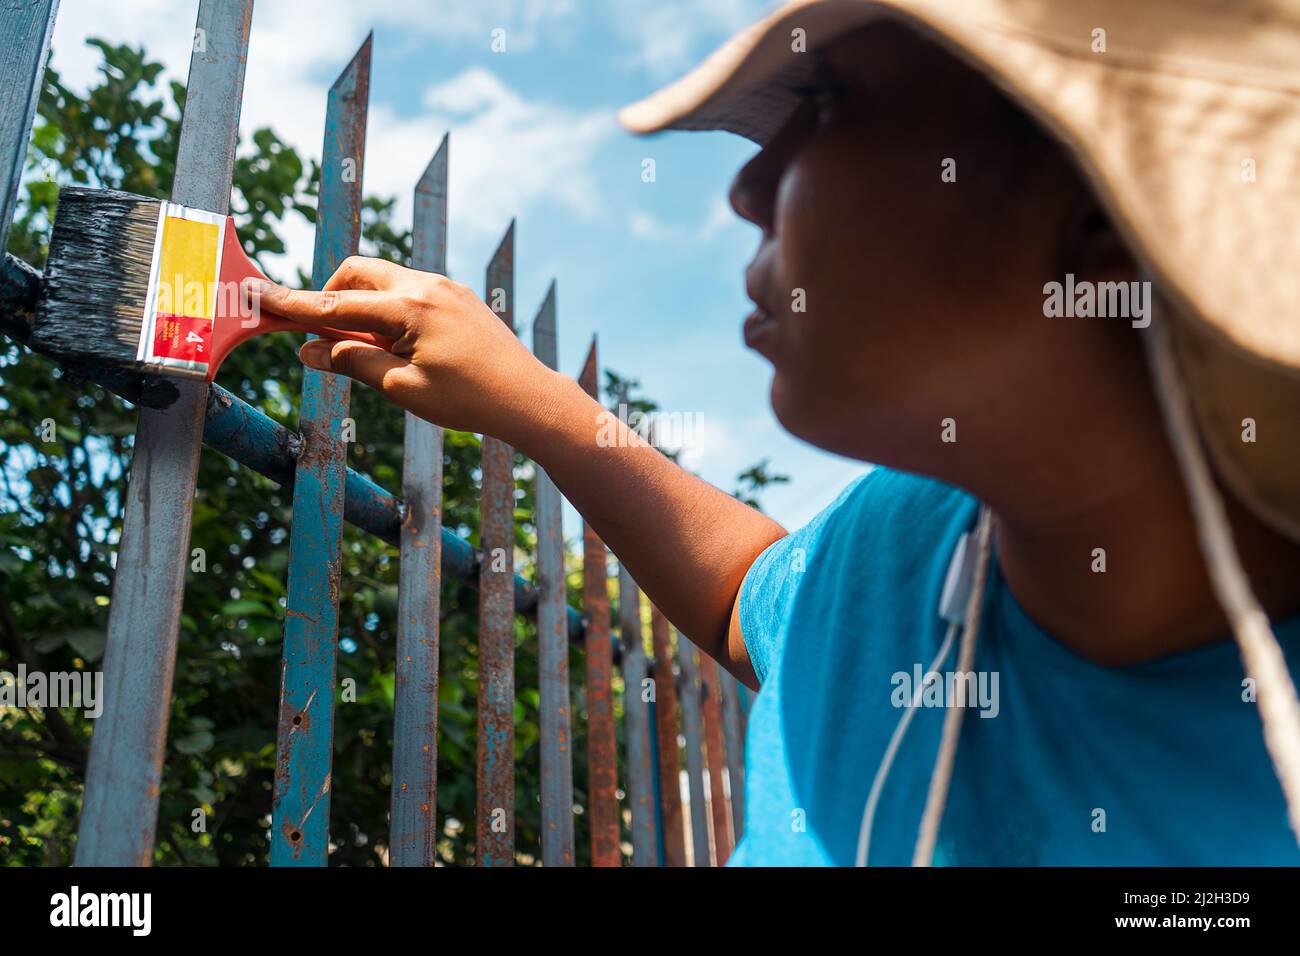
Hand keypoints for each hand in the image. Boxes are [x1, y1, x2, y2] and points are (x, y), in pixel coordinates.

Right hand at [242, 256, 560, 443]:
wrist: (530, 398)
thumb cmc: (470, 400)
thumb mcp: (403, 388)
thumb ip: (352, 362)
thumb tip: (308, 350)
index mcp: (410, 307)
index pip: (335, 302)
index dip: (293, 303)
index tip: (257, 294)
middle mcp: (427, 285)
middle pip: (357, 272)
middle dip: (330, 294)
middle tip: (320, 333)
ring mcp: (446, 287)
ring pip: (384, 280)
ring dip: (361, 303)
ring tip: (367, 350)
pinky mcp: (458, 297)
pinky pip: (409, 290)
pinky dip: (388, 308)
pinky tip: (396, 345)